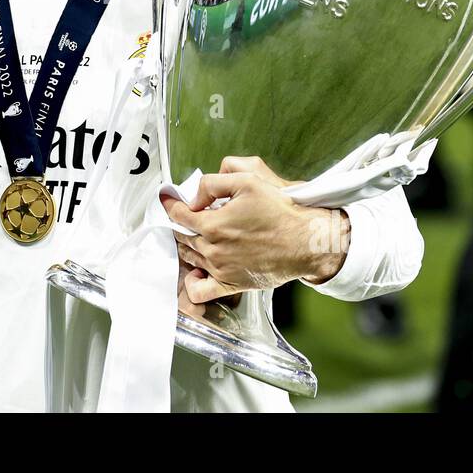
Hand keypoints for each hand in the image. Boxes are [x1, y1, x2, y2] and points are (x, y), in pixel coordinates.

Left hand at [163, 155, 349, 305]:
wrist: (305, 241)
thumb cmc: (280, 211)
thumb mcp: (248, 180)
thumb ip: (213, 184)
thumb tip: (193, 198)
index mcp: (213, 223)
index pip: (178, 214)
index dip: (170, 204)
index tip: (167, 199)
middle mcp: (213, 248)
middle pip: (181, 235)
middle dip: (181, 223)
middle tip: (189, 215)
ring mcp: (220, 269)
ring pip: (189, 257)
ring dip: (187, 245)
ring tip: (195, 235)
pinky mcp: (230, 284)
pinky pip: (199, 291)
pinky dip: (192, 283)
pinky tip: (197, 270)